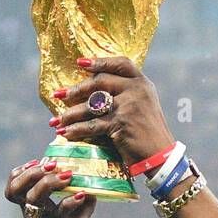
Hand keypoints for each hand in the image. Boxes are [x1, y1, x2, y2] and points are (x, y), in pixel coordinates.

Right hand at [5, 160, 94, 217]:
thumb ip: (81, 207)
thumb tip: (93, 190)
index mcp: (32, 208)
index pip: (14, 184)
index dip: (22, 171)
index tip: (40, 163)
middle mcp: (32, 213)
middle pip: (18, 186)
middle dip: (34, 172)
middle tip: (54, 166)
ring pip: (34, 196)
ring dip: (50, 182)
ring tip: (68, 176)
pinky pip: (57, 214)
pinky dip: (70, 202)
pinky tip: (83, 196)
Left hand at [49, 56, 173, 168]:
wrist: (161, 156)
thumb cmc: (149, 133)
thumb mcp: (144, 106)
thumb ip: (126, 94)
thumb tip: (94, 91)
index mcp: (142, 83)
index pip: (120, 63)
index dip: (99, 61)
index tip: (80, 63)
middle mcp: (136, 90)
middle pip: (100, 81)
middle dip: (76, 89)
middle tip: (58, 95)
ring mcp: (129, 106)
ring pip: (92, 105)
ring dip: (71, 113)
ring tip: (56, 121)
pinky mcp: (121, 123)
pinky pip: (92, 125)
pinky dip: (76, 130)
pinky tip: (66, 134)